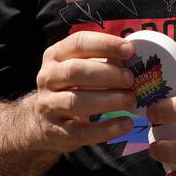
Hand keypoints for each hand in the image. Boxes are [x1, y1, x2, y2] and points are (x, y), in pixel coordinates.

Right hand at [26, 32, 138, 152]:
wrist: (42, 123)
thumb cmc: (70, 88)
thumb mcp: (79, 68)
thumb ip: (102, 60)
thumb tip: (132, 57)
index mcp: (55, 56)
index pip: (78, 43)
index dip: (104, 44)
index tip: (129, 50)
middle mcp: (47, 78)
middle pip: (74, 71)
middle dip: (107, 74)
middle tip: (131, 79)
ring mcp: (48, 106)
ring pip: (75, 102)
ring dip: (107, 100)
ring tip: (130, 101)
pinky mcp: (56, 132)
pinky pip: (82, 131)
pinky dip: (106, 129)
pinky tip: (126, 124)